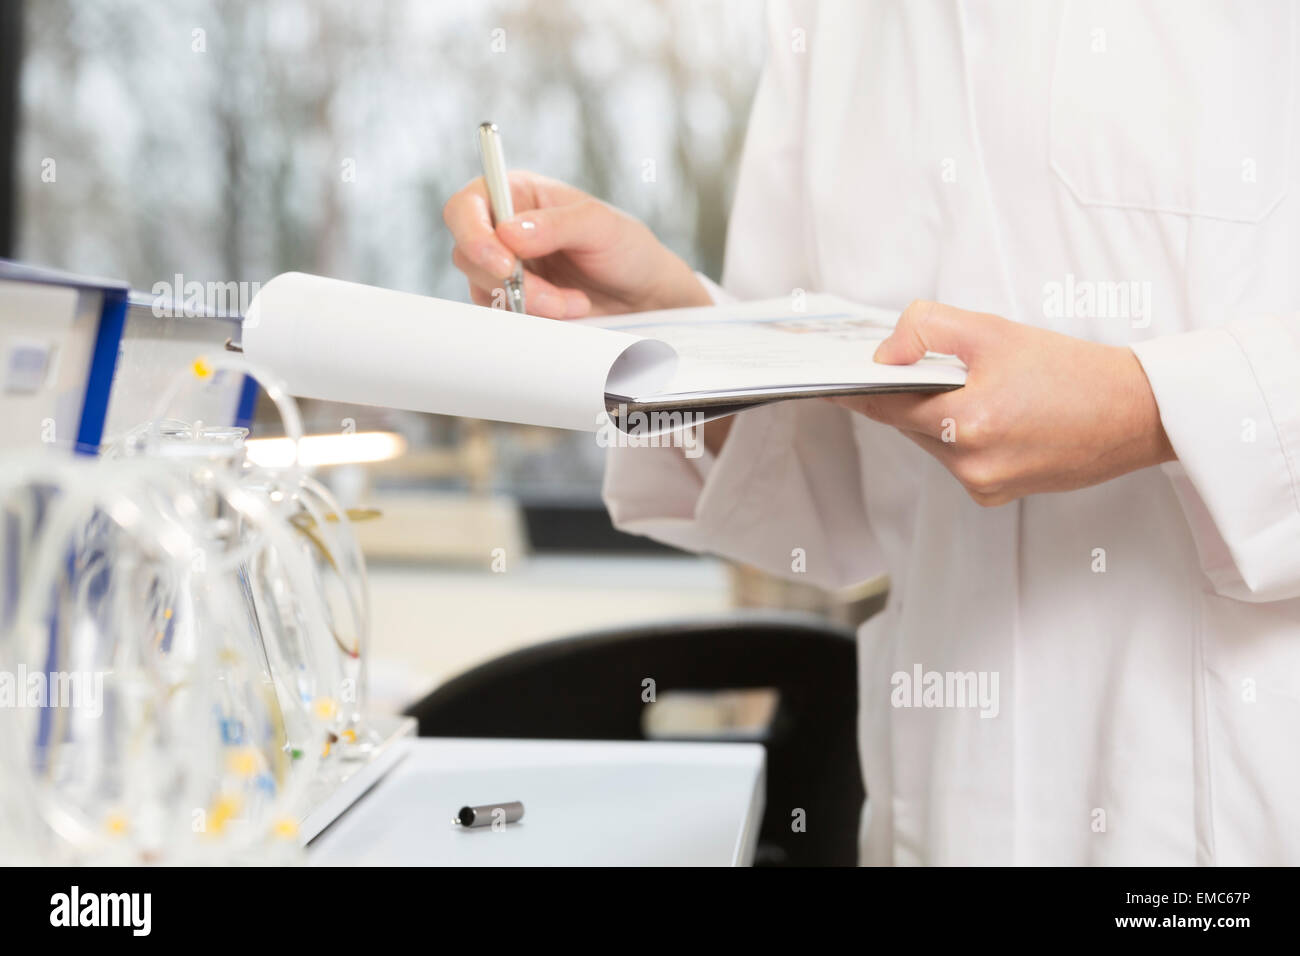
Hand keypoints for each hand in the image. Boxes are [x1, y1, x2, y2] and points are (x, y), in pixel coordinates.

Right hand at [443, 170, 711, 318]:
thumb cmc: (626, 249)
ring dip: (529, 303)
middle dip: (510, 282)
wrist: (644, 297)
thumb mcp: (601, 225)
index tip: (503, 264)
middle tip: (554, 298)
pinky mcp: (514, 302)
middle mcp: (503, 230)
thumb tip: (508, 233)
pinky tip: (568, 313)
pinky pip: (501, 315)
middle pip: (468, 254)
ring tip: (574, 304)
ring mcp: (506, 269)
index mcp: (517, 195)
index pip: (466, 206)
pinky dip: (533, 319)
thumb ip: (556, 224)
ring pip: (482, 290)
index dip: (472, 234)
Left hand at [832, 301, 1175, 505]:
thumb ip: (927, 330)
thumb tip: (883, 356)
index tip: (824, 382)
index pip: (883, 406)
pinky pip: (956, 460)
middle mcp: (969, 465)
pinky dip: (959, 436)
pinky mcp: (996, 496)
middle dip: (907, 395)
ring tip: (975, 386)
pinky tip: (994, 413)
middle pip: (906, 425)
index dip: (852, 391)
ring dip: (936, 415)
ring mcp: (983, 486)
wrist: (1136, 414)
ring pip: (930, 443)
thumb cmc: (1071, 369)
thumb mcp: (993, 331)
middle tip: (914, 365)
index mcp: (965, 424)